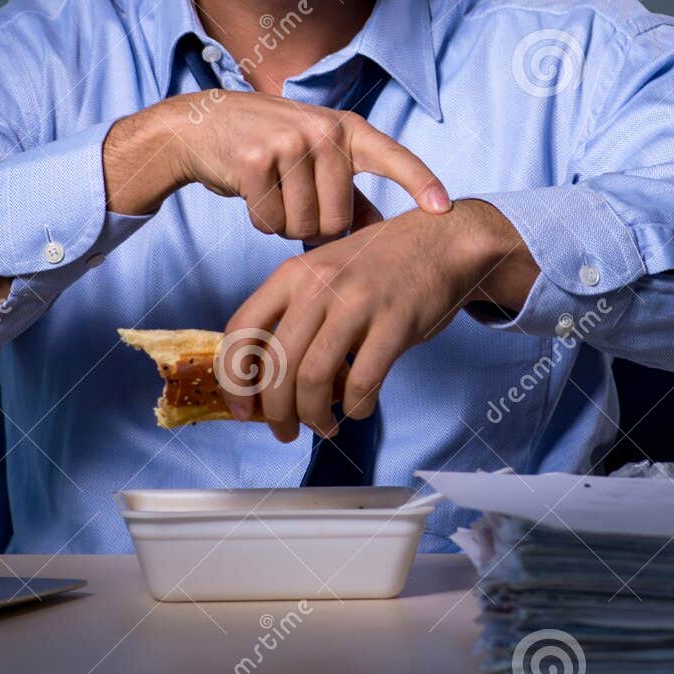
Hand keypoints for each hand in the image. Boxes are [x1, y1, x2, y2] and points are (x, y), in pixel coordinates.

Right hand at [103, 89, 450, 238]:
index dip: (420, 183)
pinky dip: (259, 219)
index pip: (393, 156)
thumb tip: (384, 234)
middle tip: (291, 195)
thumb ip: (350, 194)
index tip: (444, 208)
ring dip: (284, 223)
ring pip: (304, 226)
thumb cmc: (268, 149)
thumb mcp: (316, 160)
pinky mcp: (256, 159)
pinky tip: (250, 189)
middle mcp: (325, 130)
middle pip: (338, 221)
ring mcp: (290, 142)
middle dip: (313, 225)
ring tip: (271, 188)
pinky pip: (271, 222)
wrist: (203, 125)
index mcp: (348, 129)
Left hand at [214, 199, 530, 441]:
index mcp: (292, 274)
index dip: (233, 379)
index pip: (241, 330)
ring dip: (313, 416)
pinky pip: (362, 383)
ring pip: (314, 379)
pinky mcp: (395, 323)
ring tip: (324, 426)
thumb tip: (264, 382)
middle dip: (275, 412)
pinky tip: (360, 406)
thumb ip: (292, 314)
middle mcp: (318, 285)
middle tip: (285, 431)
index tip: (242, 409)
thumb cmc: (378, 266)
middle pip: (277, 366)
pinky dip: (355, 407)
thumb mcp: (323, 272)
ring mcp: (357, 303)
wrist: (440, 242)